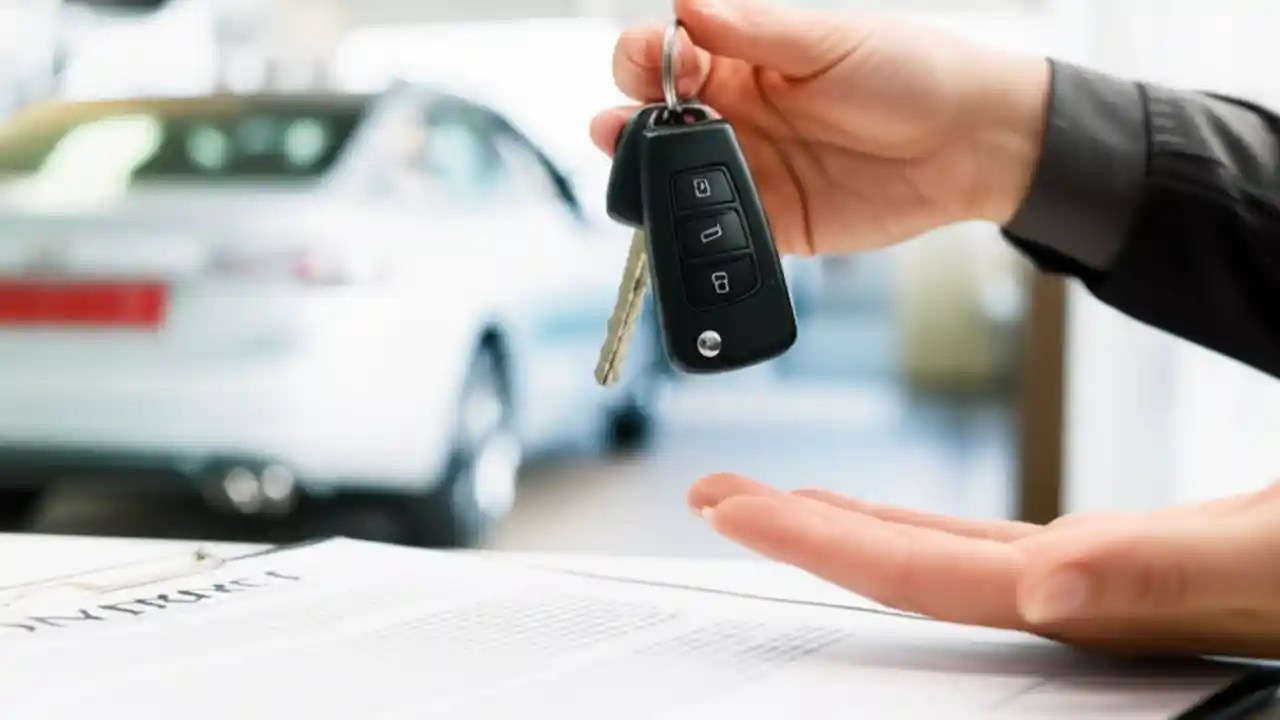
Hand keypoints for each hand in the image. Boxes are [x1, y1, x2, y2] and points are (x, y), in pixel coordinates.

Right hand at [591, 0, 1050, 256]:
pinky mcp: (774, 225)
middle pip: (657, 123)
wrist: (973, 144)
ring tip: (642, 176)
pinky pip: (722, 237)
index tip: (649, 61)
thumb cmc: (912, 74)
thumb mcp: (829, 40)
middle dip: (629, 124)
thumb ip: (752, 28)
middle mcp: (737, 117)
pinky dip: (698, 238)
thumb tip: (683, 2)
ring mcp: (752, 173)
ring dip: (650, 183)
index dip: (644, 57)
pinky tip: (687, 228)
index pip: (668, 56)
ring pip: (677, 185)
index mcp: (744, 62)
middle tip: (625, 128)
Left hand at [689, 473, 1279, 658]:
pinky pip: (981, 546)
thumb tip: (1045, 585)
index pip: (918, 575)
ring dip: (841, 524)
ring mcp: (1082, 586)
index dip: (814, 541)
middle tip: (710, 495)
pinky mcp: (1108, 564)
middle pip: (898, 567)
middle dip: (796, 530)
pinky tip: (886, 519)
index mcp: (1087, 600)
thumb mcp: (1264, 557)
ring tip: (767, 498)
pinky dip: (915, 526)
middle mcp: (1067, 600)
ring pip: (930, 555)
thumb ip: (1163, 574)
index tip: (729, 509)